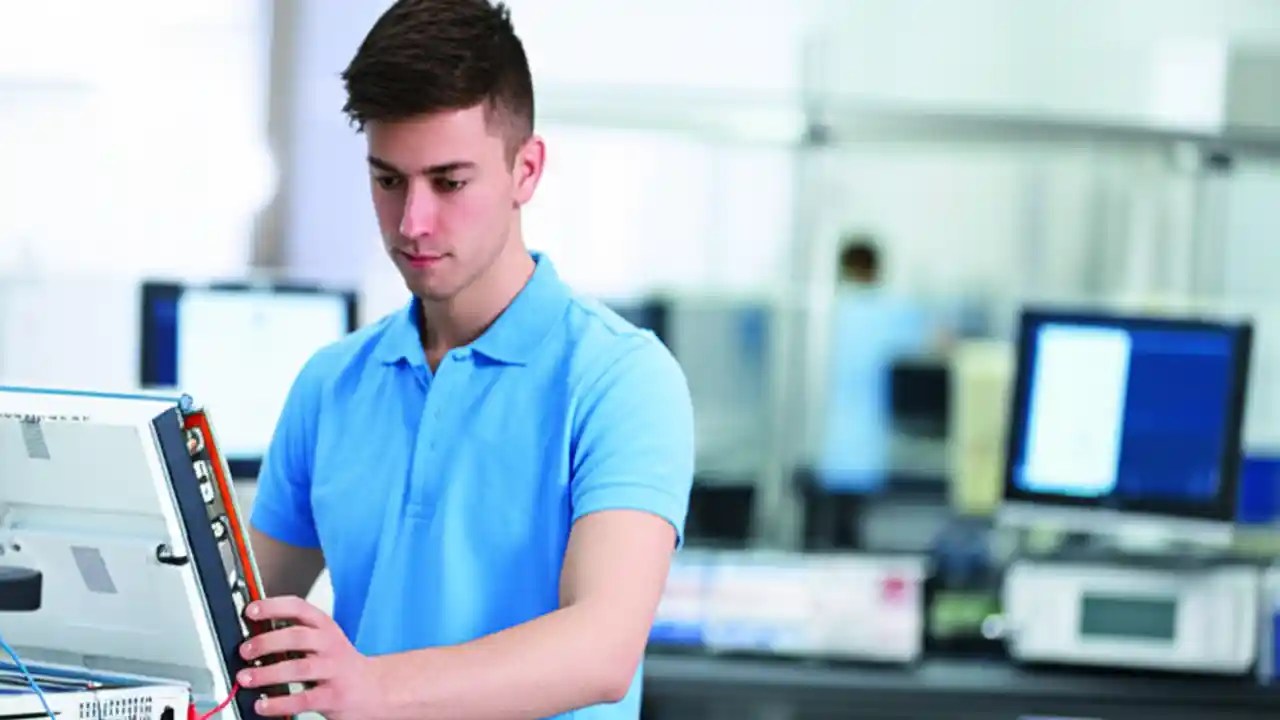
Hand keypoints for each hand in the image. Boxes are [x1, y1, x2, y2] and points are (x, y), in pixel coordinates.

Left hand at [237, 596, 383, 718]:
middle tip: (245, 650)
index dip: (273, 606)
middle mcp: (330, 645)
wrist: (374, 688)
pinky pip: (303, 699)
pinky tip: (263, 705)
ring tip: (246, 678)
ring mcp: (333, 670)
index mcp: (325, 627)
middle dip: (267, 642)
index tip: (250, 610)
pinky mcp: (333, 696)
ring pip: (299, 668)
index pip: (299, 608)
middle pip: (297, 636)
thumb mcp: (323, 640)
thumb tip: (253, 636)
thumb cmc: (339, 664)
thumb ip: (295, 635)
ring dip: (268, 673)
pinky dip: (279, 703)